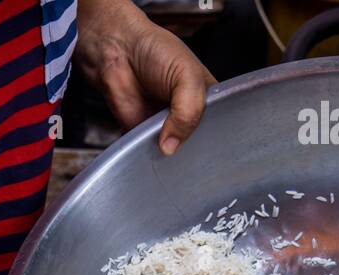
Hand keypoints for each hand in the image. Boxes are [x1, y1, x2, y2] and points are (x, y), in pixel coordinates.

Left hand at [76, 0, 214, 154]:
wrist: (118, 52)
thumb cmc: (154, 51)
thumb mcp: (186, 75)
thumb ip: (189, 111)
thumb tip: (171, 146)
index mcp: (207, 100)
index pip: (220, 128)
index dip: (217, 137)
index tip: (209, 142)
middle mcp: (188, 117)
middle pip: (198, 146)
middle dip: (192, 150)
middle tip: (184, 141)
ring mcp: (167, 130)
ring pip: (174, 155)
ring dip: (169, 156)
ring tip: (166, 144)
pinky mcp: (145, 140)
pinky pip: (150, 159)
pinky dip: (148, 158)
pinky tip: (150, 148)